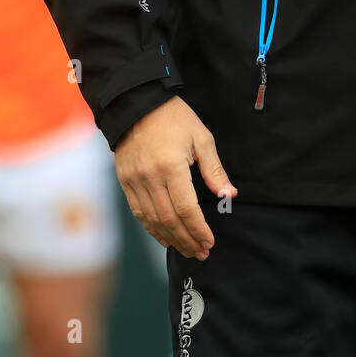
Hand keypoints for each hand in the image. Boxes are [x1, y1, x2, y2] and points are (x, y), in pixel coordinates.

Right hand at [114, 96, 236, 259]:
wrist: (137, 103)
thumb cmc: (174, 118)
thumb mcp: (201, 138)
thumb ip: (214, 170)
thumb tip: (230, 195)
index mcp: (171, 167)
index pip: (187, 209)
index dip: (199, 230)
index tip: (210, 242)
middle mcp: (150, 178)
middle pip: (169, 220)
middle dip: (187, 240)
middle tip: (201, 252)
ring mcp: (134, 181)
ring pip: (152, 220)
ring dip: (171, 239)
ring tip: (187, 249)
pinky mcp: (125, 181)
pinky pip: (139, 212)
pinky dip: (152, 228)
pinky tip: (165, 238)